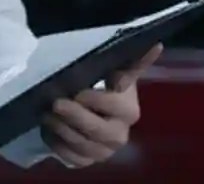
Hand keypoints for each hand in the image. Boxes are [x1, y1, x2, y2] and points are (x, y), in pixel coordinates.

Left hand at [40, 43, 162, 167]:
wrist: (97, 108)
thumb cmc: (104, 84)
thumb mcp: (115, 69)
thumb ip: (132, 61)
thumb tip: (156, 44)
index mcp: (129, 110)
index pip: (114, 105)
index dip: (95, 99)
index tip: (77, 91)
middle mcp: (120, 134)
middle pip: (98, 130)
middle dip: (75, 117)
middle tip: (54, 103)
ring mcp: (104, 150)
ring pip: (83, 146)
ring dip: (63, 130)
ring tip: (47, 114)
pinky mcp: (88, 160)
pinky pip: (73, 159)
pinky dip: (59, 146)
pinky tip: (48, 131)